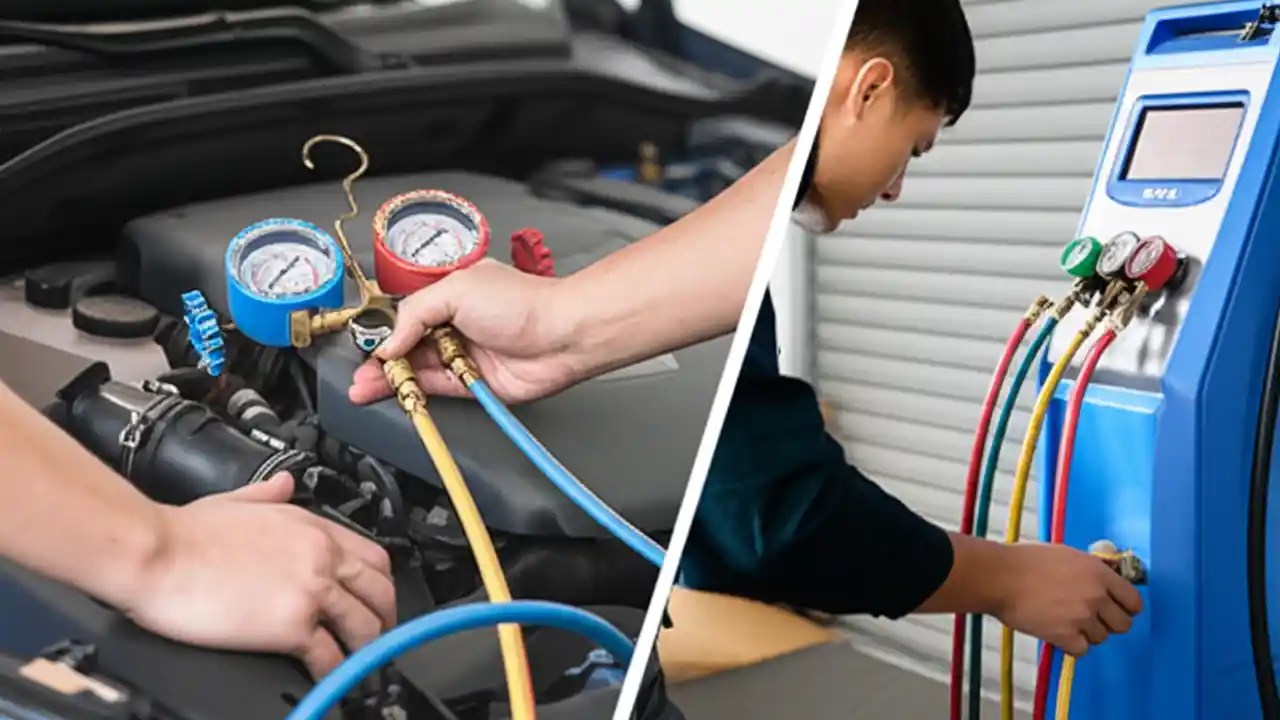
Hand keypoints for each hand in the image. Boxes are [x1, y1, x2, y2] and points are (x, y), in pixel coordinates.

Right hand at [120, 473, 395, 678]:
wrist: (155, 552)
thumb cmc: (183, 532)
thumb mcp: (237, 500)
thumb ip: (269, 494)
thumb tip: (285, 484)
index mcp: (310, 526)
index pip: (371, 555)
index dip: (379, 583)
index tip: (376, 599)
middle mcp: (320, 555)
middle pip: (380, 590)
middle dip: (385, 616)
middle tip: (379, 635)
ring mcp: (311, 589)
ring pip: (365, 624)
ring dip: (368, 648)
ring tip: (362, 664)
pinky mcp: (292, 624)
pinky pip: (331, 655)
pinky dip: (336, 672)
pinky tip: (330, 679)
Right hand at [349, 259, 581, 404]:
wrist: (560, 335)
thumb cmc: (522, 303)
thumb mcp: (455, 291)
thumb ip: (414, 314)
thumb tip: (389, 339)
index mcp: (449, 294)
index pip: (404, 315)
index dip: (383, 331)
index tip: (363, 344)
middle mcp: (455, 323)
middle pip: (407, 345)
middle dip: (380, 361)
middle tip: (360, 374)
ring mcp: (463, 353)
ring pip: (418, 369)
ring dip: (391, 379)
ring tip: (365, 388)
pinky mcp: (472, 382)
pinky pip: (436, 388)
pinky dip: (415, 392)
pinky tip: (394, 393)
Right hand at [993, 543, 1142, 656]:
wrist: (999, 577)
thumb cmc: (1025, 561)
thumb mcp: (1066, 554)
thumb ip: (1091, 569)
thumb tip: (1106, 580)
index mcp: (1099, 573)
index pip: (1134, 601)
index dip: (1125, 608)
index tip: (1115, 610)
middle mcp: (1096, 595)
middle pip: (1123, 625)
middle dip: (1108, 623)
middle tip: (1089, 619)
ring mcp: (1082, 617)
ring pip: (1101, 638)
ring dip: (1086, 633)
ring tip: (1064, 622)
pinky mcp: (1066, 635)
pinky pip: (1081, 650)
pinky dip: (1070, 645)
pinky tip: (1056, 632)